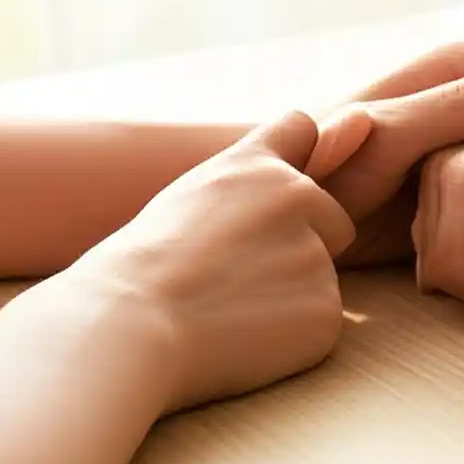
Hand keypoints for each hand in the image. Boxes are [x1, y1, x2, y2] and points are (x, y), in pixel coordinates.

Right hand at [68, 110, 353, 410]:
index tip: (287, 181)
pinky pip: (320, 320)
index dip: (302, 155)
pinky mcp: (326, 309)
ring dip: (292, 292)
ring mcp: (317, 254)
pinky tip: (242, 336)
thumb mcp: (189, 198)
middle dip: (305, 242)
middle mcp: (300, 196)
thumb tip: (303, 173)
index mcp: (258, 163)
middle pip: (334, 219)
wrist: (129, 328)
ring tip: (225, 306)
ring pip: (322, 274)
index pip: (303, 128)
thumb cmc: (144, 269)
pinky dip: (293, 334)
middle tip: (234, 273)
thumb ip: (248, 183)